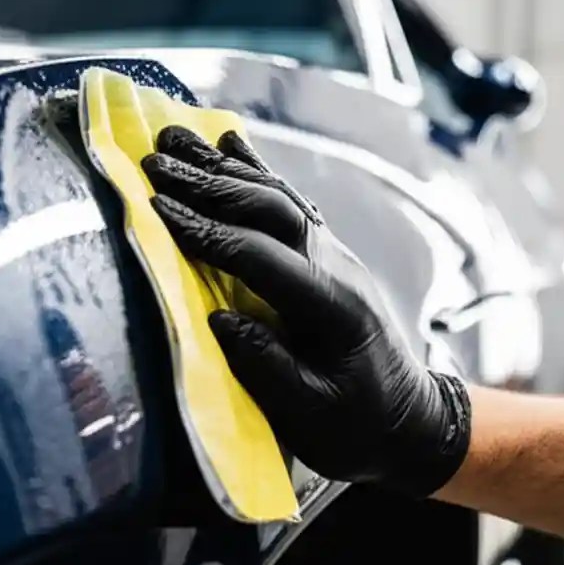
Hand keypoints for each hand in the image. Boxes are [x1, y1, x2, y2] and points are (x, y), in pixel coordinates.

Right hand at [143, 126, 470, 495]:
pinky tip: (226, 143)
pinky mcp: (327, 255)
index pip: (260, 255)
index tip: (155, 210)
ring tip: (173, 136)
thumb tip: (217, 322)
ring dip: (222, 167)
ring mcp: (334, 254)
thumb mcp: (312, 417)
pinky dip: (254, 169)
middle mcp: (335, 266)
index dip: (206, 232)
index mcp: (331, 306)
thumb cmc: (357, 428)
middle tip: (152, 162)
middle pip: (268, 208)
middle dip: (207, 184)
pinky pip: (287, 202)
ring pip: (276, 195)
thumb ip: (267, 368)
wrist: (411, 421)